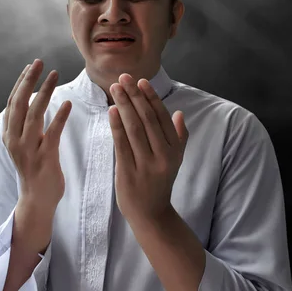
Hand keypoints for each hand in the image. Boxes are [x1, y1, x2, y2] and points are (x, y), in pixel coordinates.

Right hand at [3, 59, 71, 212]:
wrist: (37, 200)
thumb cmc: (35, 169)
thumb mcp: (24, 145)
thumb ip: (25, 125)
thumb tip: (32, 101)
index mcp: (9, 135)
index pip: (13, 102)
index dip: (20, 82)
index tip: (31, 65)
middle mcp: (15, 140)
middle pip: (20, 103)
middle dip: (29, 80)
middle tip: (40, 62)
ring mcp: (29, 149)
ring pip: (34, 114)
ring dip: (45, 92)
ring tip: (54, 75)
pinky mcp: (44, 158)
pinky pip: (51, 133)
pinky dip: (59, 117)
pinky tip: (67, 103)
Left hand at [109, 74, 188, 224]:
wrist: (151, 214)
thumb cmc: (160, 182)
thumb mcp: (176, 160)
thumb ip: (179, 137)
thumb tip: (179, 113)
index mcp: (174, 150)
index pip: (162, 117)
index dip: (151, 97)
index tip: (141, 81)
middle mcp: (163, 156)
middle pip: (147, 119)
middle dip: (135, 96)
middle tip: (123, 78)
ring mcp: (146, 165)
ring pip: (134, 129)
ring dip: (124, 105)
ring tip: (115, 88)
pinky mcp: (129, 172)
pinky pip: (122, 144)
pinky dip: (117, 125)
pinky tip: (112, 110)